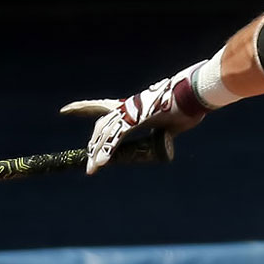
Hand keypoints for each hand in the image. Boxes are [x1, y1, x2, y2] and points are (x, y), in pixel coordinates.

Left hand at [62, 67, 207, 173]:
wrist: (196, 93)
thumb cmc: (189, 104)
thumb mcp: (172, 122)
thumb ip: (164, 131)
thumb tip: (165, 139)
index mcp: (135, 106)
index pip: (103, 107)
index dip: (85, 107)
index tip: (66, 109)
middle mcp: (129, 107)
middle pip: (101, 123)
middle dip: (91, 138)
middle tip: (85, 156)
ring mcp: (131, 112)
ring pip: (106, 132)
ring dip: (97, 152)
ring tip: (92, 169)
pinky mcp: (136, 119)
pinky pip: (116, 138)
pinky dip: (106, 151)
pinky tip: (100, 164)